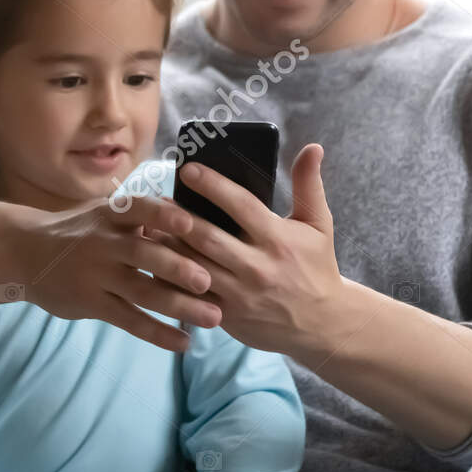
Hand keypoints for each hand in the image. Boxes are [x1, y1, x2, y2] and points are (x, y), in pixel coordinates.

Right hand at [9, 194, 220, 351]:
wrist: (23, 253)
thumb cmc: (77, 231)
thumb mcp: (102, 213)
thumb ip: (140, 215)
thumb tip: (191, 213)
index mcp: (109, 214)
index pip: (139, 210)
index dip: (163, 216)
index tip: (190, 224)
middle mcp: (102, 243)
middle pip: (143, 256)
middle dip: (176, 269)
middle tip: (208, 282)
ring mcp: (96, 275)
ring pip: (141, 292)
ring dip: (179, 306)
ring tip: (213, 318)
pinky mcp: (91, 304)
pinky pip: (129, 321)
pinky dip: (158, 333)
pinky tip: (183, 342)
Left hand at [161, 144, 344, 359]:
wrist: (322, 324)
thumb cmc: (316, 267)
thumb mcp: (319, 225)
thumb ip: (309, 185)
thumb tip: (313, 147)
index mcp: (278, 239)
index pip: (241, 205)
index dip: (212, 185)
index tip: (187, 168)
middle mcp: (257, 266)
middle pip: (208, 237)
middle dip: (178, 217)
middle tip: (156, 200)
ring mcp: (240, 294)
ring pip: (193, 266)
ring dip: (168, 246)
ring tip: (149, 227)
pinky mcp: (227, 315)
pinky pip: (190, 295)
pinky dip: (169, 279)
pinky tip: (153, 262)